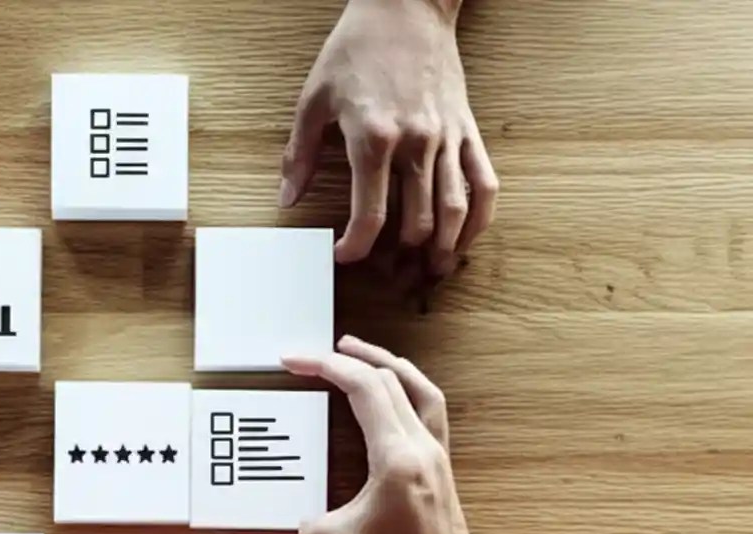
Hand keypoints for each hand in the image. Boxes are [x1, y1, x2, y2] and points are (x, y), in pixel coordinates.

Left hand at [281, 0, 497, 275]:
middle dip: (401, 254)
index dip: (355, 246)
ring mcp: (447, 138)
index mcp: (373, 139)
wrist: (406, 7)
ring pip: (454, 210)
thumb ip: (298, 154)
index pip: (369, 214)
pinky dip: (479, 218)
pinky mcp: (468, 130)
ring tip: (431, 270)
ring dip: (445, 248)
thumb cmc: (356, 49)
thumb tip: (287, 198)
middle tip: (387, 270)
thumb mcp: (313, 98)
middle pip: (416, 221)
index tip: (343, 256)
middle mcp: (415, 144)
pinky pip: (484, 183)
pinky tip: (466, 238)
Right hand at [285, 336, 500, 533]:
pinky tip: (389, 400)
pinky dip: (405, 391)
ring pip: (418, 389)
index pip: (363, 388)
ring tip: (359, 353)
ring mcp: (438, 459)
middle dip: (350, 358)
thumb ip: (310, 516)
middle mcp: (423, 448)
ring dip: (386, 364)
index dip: (325, 366)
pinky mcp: (442, 473)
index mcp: (397, 456)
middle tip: (316, 354)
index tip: (294, 361)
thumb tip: (308, 509)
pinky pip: (428, 412)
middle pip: (389, 379)